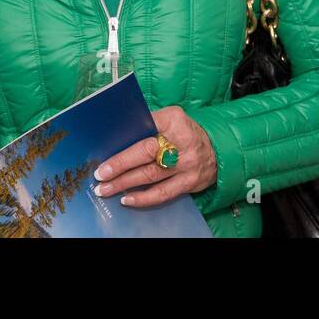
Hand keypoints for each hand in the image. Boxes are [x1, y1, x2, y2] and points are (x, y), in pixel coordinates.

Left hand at [93, 106, 217, 207]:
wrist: (218, 150)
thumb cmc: (185, 133)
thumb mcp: (172, 118)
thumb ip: (149, 123)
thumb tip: (118, 135)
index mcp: (174, 119)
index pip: (146, 124)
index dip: (126, 134)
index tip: (106, 144)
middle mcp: (182, 141)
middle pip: (146, 152)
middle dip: (120, 164)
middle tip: (100, 173)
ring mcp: (187, 163)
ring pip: (150, 175)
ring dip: (124, 183)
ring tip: (105, 189)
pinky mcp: (189, 182)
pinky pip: (162, 193)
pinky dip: (143, 198)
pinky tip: (126, 199)